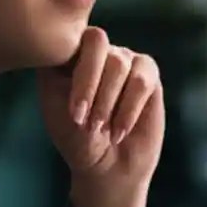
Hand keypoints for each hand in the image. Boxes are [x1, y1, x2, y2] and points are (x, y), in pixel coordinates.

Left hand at [37, 27, 165, 206]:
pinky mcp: (149, 75)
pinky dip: (130, 108)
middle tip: (89, 123)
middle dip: (93, 87)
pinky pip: (143, 81)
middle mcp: (96, 51)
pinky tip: (121, 130)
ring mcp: (124, 60)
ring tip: (103, 129)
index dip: (77, 76)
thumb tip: (76, 45)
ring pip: (120, 63)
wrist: (106, 167)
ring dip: (110, 101)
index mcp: (67, 54)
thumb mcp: (57, 108)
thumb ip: (60, 75)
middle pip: (99, 45)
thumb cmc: (76, 139)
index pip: (72, 40)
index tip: (75, 115)